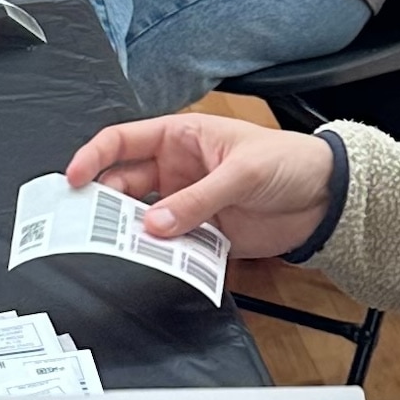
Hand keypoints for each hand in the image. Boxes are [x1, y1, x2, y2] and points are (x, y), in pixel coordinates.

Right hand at [65, 114, 336, 260]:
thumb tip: (155, 224)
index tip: (73, 179)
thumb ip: (198, 199)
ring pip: (143, 220)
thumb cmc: (290, 162)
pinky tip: (158, 262)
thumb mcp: (244, 172)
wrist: (325, 199)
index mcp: (181, 137)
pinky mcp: (202, 233)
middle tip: (87, 225)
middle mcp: (176, 169)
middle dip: (104, 204)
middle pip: (124, 185)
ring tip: (122, 247)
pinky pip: (171, 247)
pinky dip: (162, 256)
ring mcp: (186, 203)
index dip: (93, 157)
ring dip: (132, 234)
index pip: (122, 141)